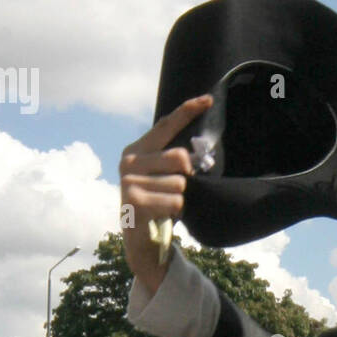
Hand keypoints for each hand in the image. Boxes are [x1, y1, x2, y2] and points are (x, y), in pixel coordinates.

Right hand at [118, 94, 212, 294]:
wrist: (140, 237)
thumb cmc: (156, 201)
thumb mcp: (164, 176)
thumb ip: (174, 160)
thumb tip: (194, 154)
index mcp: (138, 149)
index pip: (166, 125)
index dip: (187, 110)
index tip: (208, 99)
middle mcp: (129, 160)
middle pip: (179, 157)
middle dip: (186, 176)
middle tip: (175, 189)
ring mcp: (128, 180)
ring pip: (180, 183)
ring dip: (180, 199)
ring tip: (165, 205)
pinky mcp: (133, 200)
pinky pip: (175, 201)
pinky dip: (176, 211)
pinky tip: (162, 215)